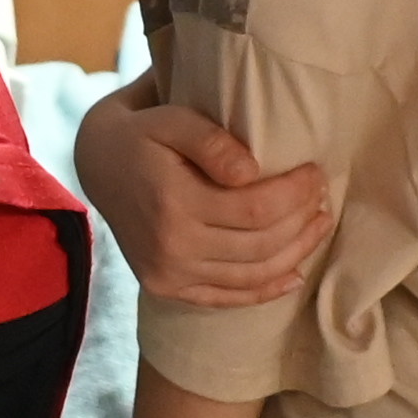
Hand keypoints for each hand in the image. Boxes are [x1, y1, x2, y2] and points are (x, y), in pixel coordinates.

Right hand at [77, 85, 330, 308]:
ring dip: (295, 253)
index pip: (256, 207)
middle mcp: (170, 248)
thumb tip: (253, 171)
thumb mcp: (169, 118)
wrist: (94, 164)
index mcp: (172, 202)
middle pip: (260, 244)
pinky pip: (228, 298)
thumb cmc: (141, 133)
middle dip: (301, 220)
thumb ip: (211, 141)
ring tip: (318, 225)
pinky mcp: (168, 289)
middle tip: (322, 196)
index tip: (316, 173)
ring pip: (251, 274)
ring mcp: (168, 275)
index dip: (296, 193)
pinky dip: (266, 290)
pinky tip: (294, 274)